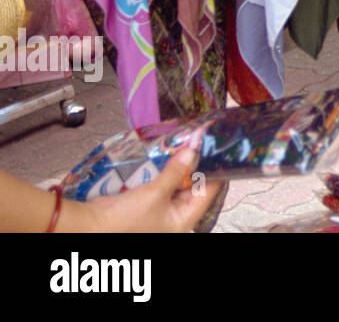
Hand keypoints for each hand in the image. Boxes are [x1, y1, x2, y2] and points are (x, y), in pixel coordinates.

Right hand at [76, 149, 221, 231]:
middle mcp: (175, 217)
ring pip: (177, 185)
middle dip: (194, 167)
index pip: (207, 194)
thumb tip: (192, 152)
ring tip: (185, 145)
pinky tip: (166, 156)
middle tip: (199, 143)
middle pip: (193, 189)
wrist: (90, 226)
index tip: (217, 151)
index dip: (215, 172)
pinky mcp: (147, 204)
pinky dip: (164, 173)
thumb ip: (175, 172)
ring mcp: (160, 211)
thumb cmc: (127, 216)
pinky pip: (162, 186)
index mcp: (183, 221)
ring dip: (178, 168)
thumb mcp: (155, 193)